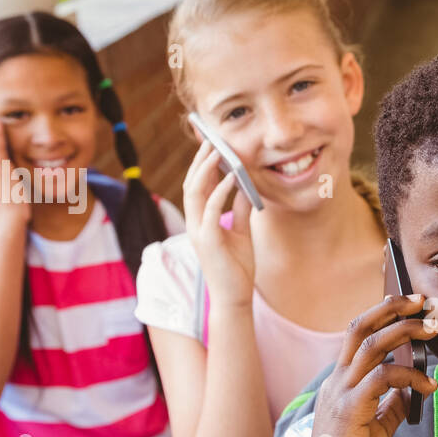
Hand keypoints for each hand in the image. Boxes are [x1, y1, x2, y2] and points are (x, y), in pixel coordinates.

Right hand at [183, 138, 256, 307]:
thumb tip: (245, 185)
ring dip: (205, 169)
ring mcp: (198, 231)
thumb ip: (240, 208)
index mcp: (200, 221)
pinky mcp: (207, 240)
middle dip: (200, 161)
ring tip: (217, 150)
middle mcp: (194, 223)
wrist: (235, 296)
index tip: (212, 145)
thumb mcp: (241, 231)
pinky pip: (210, 209)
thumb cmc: (237, 267)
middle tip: (212, 140)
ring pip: (195, 192)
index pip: (198, 187)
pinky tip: (231, 176)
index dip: (202, 165)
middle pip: (191, 184)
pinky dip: (219, 190)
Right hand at [293, 294, 437, 436]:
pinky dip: (410, 377)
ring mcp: (340, 394)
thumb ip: (391, 405)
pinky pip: (383, 379)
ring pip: (371, 345)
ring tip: (432, 330)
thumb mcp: (377, 428)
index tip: (409, 304)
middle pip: (360, 327)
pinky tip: (429, 387)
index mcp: (340, 383)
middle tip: (423, 301)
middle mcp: (336, 382)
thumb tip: (413, 388)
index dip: (382, 314)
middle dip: (392, 308)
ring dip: (404, 331)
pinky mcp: (350, 411)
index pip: (357, 335)